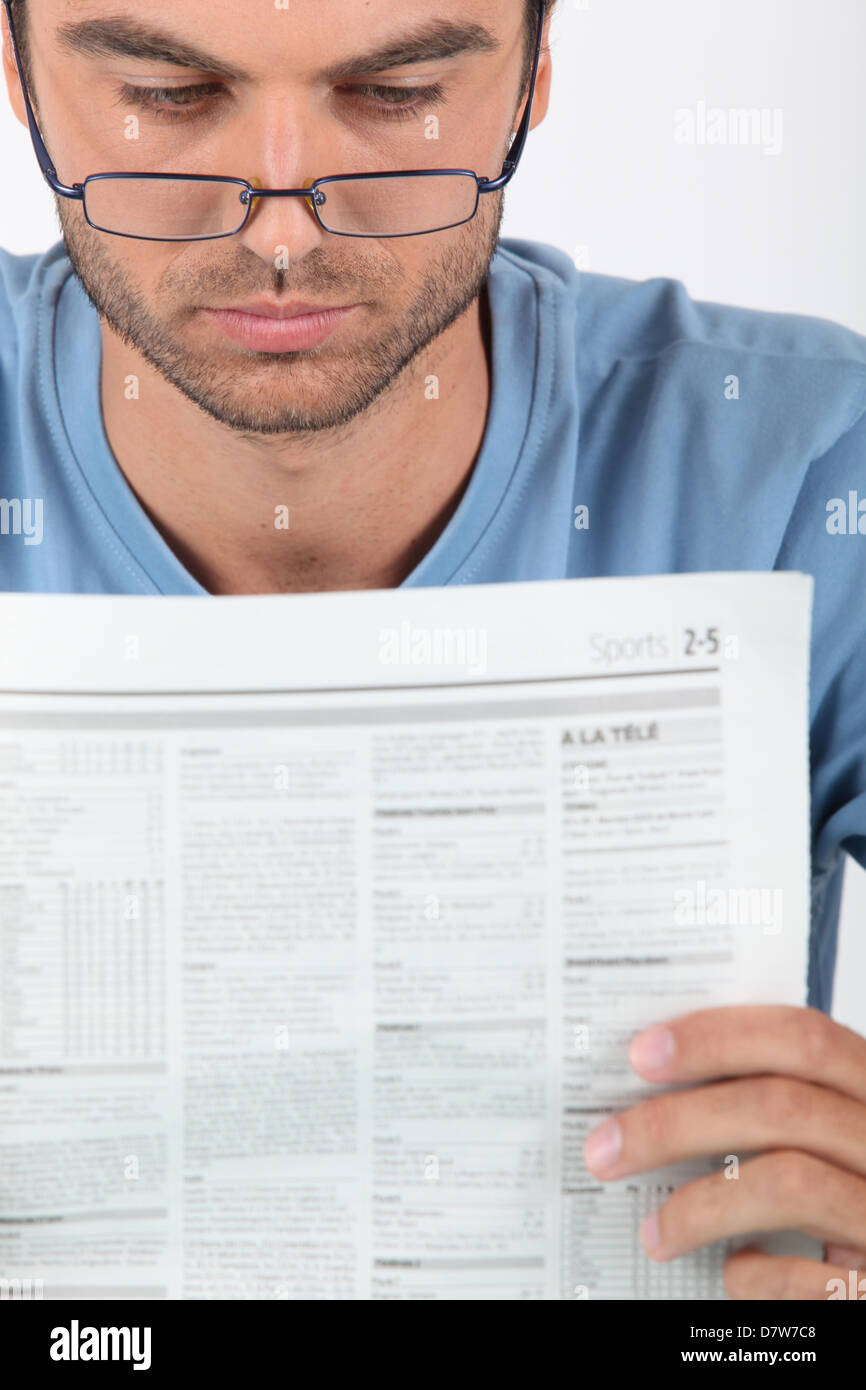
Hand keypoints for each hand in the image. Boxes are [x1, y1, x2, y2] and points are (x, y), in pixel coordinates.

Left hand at [582, 1005, 865, 1298]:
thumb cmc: (848, 1187)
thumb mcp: (825, 1128)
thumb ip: (770, 1099)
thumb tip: (655, 1079)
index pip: (803, 1038)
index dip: (719, 1038)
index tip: (642, 1054)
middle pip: (779, 1107)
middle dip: (677, 1122)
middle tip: (606, 1147)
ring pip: (788, 1184)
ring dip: (700, 1207)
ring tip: (653, 1232)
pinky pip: (806, 1274)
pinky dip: (755, 1274)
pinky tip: (733, 1273)